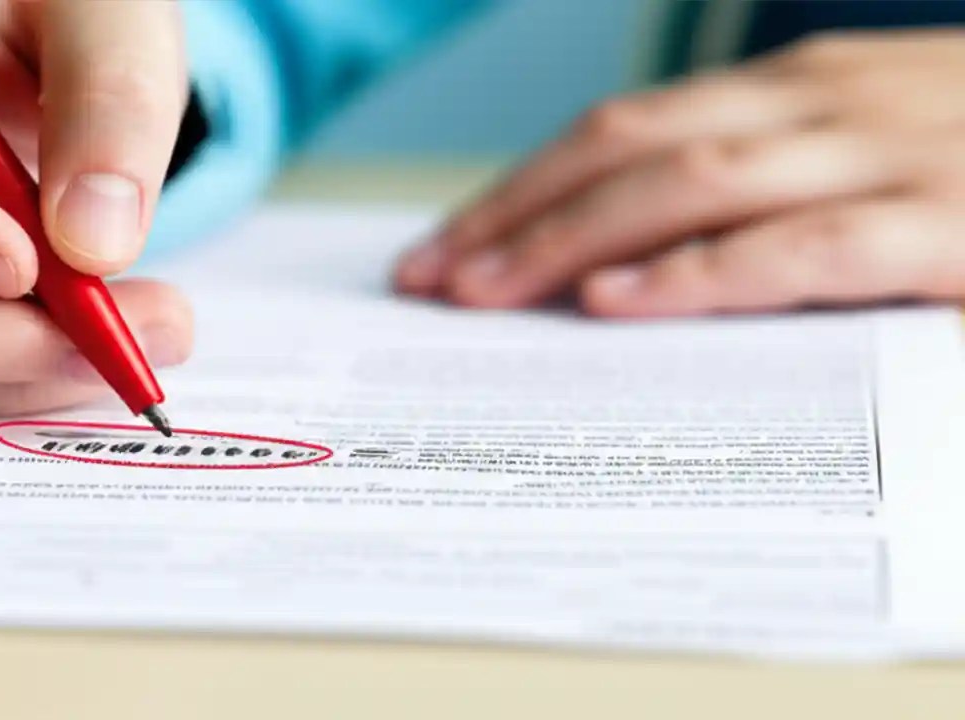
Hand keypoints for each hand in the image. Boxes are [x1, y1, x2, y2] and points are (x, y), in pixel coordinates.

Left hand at [395, 31, 964, 316]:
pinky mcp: (944, 228)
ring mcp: (883, 157)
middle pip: (627, 150)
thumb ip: (762, 179)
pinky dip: (701, 273)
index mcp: (796, 87)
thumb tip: (632, 250)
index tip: (448, 244)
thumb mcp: (864, 141)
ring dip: (570, 242)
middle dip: (515, 216)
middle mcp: (821, 106)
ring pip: (689, 187)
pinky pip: (800, 251)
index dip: (522, 187)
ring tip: (485, 292)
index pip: (623, 130)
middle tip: (432, 278)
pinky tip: (623, 303)